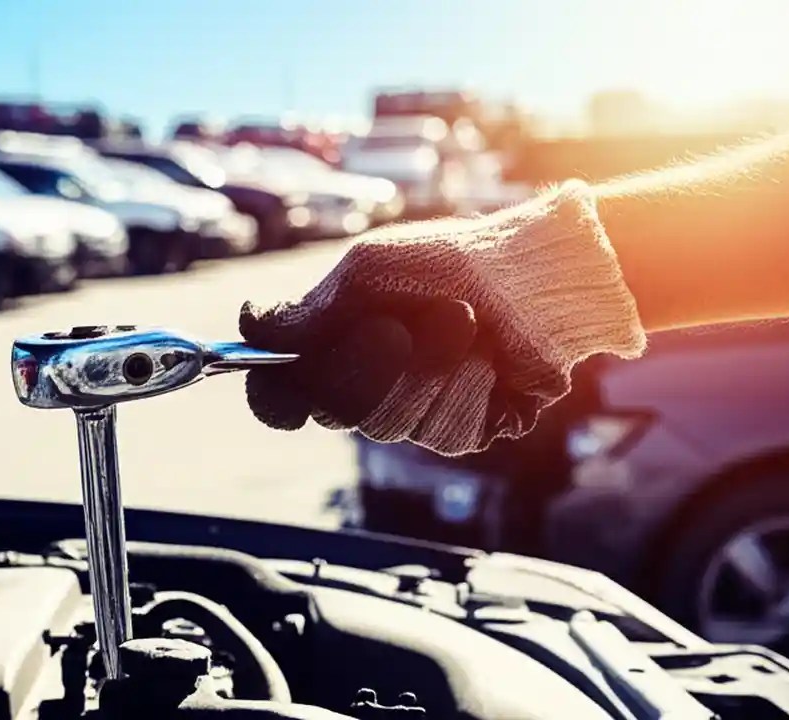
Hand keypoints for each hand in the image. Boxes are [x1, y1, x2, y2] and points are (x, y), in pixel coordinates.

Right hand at [239, 183, 645, 454]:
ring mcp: (413, 414)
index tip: (286, 383)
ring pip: (390, 424)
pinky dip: (467, 386)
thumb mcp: (370, 269)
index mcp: (334, 348)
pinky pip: (444, 431)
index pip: (281, 393)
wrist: (537, 275)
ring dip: (429, 367)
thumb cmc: (450, 260)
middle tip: (398, 327)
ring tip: (463, 324)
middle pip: (334, 411)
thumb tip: (251, 325)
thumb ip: (311, 307)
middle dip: (367, 366)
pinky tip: (488, 361)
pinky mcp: (462, 431)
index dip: (275, 396)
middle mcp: (366, 388)